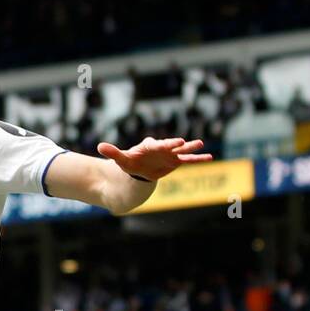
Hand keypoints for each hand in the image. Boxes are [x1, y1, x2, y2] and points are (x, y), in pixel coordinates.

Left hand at [97, 136, 212, 181]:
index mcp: (150, 145)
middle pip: (171, 145)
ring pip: (182, 151)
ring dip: (191, 148)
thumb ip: (113, 152)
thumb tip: (100, 146)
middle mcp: (162, 147)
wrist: (139, 169)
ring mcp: (170, 154)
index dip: (164, 144)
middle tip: (184, 141)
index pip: (158, 144)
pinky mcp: (175, 162)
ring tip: (202, 144)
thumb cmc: (131, 162)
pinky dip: (198, 159)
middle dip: (176, 144)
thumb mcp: (122, 159)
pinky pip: (188, 160)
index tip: (171, 143)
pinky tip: (210, 157)